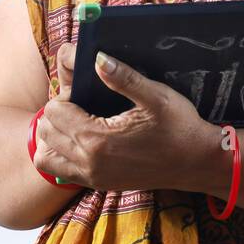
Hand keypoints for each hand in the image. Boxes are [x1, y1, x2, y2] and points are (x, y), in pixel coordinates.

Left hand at [33, 40, 220, 192]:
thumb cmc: (180, 126)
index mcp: (98, 138)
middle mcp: (89, 162)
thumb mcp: (155, 96)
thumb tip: (99, 58)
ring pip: (46, 155)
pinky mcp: (99, 184)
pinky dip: (61, 155)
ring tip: (77, 122)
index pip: (55, 112)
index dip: (65, 96)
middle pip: (47, 131)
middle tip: (82, 105)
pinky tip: (83, 141)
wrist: (197, 162)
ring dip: (55, 136)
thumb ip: (124, 78)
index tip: (85, 93)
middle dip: (57, 114)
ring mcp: (93, 176)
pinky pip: (59, 172)